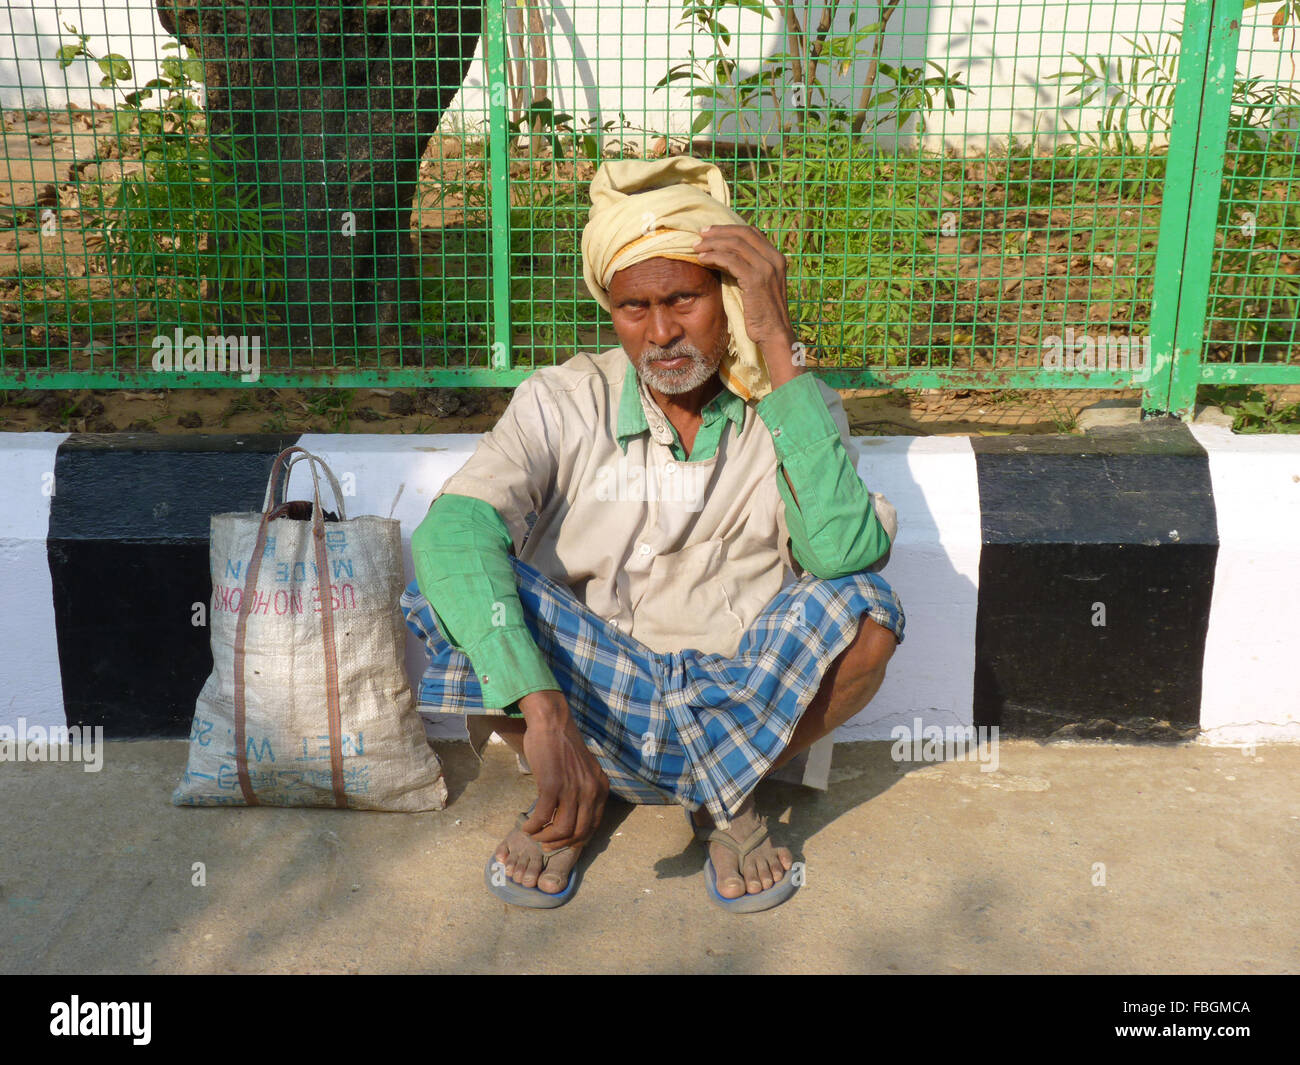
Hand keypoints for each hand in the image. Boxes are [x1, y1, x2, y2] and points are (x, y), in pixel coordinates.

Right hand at [517, 690, 608, 847]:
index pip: (594, 825)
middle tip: (547, 845)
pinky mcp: (552, 786)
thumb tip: (572, 812)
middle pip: (579, 832)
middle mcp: (591, 790)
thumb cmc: (563, 744)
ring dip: (546, 838)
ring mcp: (572, 789)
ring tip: (535, 835)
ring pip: (563, 829)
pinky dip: (533, 826)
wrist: (552, 722)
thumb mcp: (583, 770)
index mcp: (600, 787)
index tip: (563, 841)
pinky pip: (543, 817)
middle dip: (562, 843)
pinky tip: (526, 826)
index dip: (577, 838)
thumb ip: (583, 790)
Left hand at [692, 223, 801, 383]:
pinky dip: (714, 257)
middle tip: (699, 235)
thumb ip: (750, 268)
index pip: (751, 232)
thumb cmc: (763, 314)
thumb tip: (728, 256)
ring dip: (712, 244)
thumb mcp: (759, 285)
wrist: (774, 333)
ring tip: (696, 248)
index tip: (711, 231)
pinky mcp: (756, 279)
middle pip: (742, 234)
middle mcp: (774, 259)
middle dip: (718, 232)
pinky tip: (702, 260)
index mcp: (777, 257)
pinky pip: (731, 261)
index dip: (729, 228)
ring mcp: (766, 268)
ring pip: (735, 245)